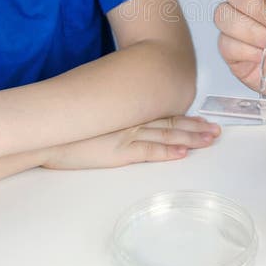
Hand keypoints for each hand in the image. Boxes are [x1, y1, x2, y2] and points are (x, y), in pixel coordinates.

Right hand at [42, 115, 220, 168]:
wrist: (49, 133)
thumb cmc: (69, 128)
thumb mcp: (97, 117)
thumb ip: (115, 117)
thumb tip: (127, 119)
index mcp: (129, 112)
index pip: (164, 115)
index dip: (186, 118)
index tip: (203, 120)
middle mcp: (133, 121)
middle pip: (172, 123)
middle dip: (197, 127)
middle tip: (217, 130)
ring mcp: (128, 135)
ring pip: (168, 136)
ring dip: (191, 138)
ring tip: (210, 140)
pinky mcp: (120, 152)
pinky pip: (150, 152)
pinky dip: (168, 152)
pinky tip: (184, 153)